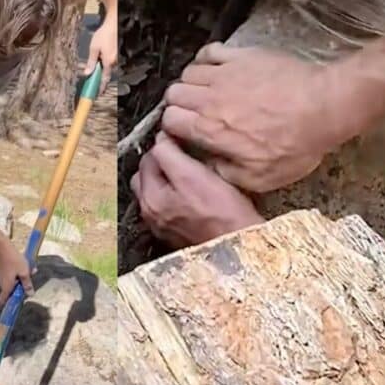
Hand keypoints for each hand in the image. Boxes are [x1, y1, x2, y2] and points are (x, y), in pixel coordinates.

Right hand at [0, 244, 33, 304]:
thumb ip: (27, 284)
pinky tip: (24, 267)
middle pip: (11, 292)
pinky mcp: (3, 272)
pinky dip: (18, 274)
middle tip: (28, 283)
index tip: (18, 302)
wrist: (4, 248)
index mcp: (6, 287)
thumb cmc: (15, 261)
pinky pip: (11, 277)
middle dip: (20, 289)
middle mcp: (2, 284)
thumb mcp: (24, 273)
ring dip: (20, 280)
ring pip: (12, 283)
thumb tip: (30, 294)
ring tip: (28, 271)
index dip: (10, 303)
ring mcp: (2, 277)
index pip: (4, 300)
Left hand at [84, 17, 116, 91]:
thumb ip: (91, 62)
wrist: (114, 24)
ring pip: (108, 68)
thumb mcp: (93, 48)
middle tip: (91, 80)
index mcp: (108, 62)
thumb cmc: (104, 34)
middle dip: (99, 77)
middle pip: (106, 74)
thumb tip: (87, 73)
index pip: (104, 80)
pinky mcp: (117, 54)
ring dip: (101, 68)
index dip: (100, 88)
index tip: (97, 95)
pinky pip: (110, 62)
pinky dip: (105, 63)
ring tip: (95, 63)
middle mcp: (115, 62)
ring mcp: (117, 58)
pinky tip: (101, 57)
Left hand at [130, 132, 264, 247]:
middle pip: (146, 176)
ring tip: (189, 175)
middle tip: (184, 156)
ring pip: (157, 191)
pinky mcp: (176, 233)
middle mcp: (152, 215)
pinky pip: (168, 207)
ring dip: (167, 180)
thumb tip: (161, 139)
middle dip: (161, 162)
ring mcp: (163, 226)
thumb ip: (171, 154)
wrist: (238, 246)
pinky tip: (193, 195)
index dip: (166, 144)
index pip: (148, 158)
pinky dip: (175, 197)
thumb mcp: (196, 175)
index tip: (182, 140)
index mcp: (151, 199)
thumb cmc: (224, 216)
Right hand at [161, 42, 371, 192]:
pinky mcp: (243, 56)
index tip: (183, 132)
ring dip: (191, 83)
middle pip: (173, 94)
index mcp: (211, 130)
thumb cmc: (295, 145)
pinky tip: (215, 68)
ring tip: (205, 92)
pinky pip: (210, 51)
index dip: (173, 127)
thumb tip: (208, 166)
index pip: (170, 121)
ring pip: (188, 73)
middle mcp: (211, 99)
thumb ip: (225, 174)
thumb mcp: (260, 178)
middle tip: (193, 113)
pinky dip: (206, 59)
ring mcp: (226, 74)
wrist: (324, 107)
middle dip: (178, 105)